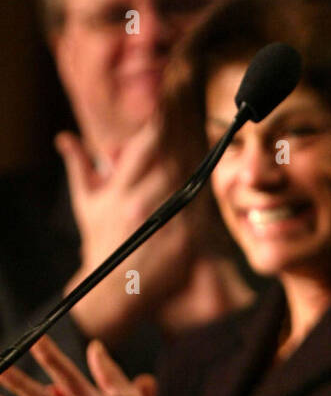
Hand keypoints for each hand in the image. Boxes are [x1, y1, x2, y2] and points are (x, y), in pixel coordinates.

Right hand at [57, 122, 196, 341]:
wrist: (111, 289)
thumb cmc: (100, 241)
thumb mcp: (87, 203)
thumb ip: (79, 165)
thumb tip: (65, 138)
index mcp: (119, 193)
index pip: (144, 147)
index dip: (158, 123)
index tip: (166, 106)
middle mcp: (142, 206)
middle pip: (172, 160)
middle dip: (179, 143)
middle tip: (187, 127)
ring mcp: (166, 224)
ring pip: (189, 181)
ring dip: (192, 166)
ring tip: (195, 153)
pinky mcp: (186, 241)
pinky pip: (200, 208)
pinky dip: (201, 194)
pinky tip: (200, 186)